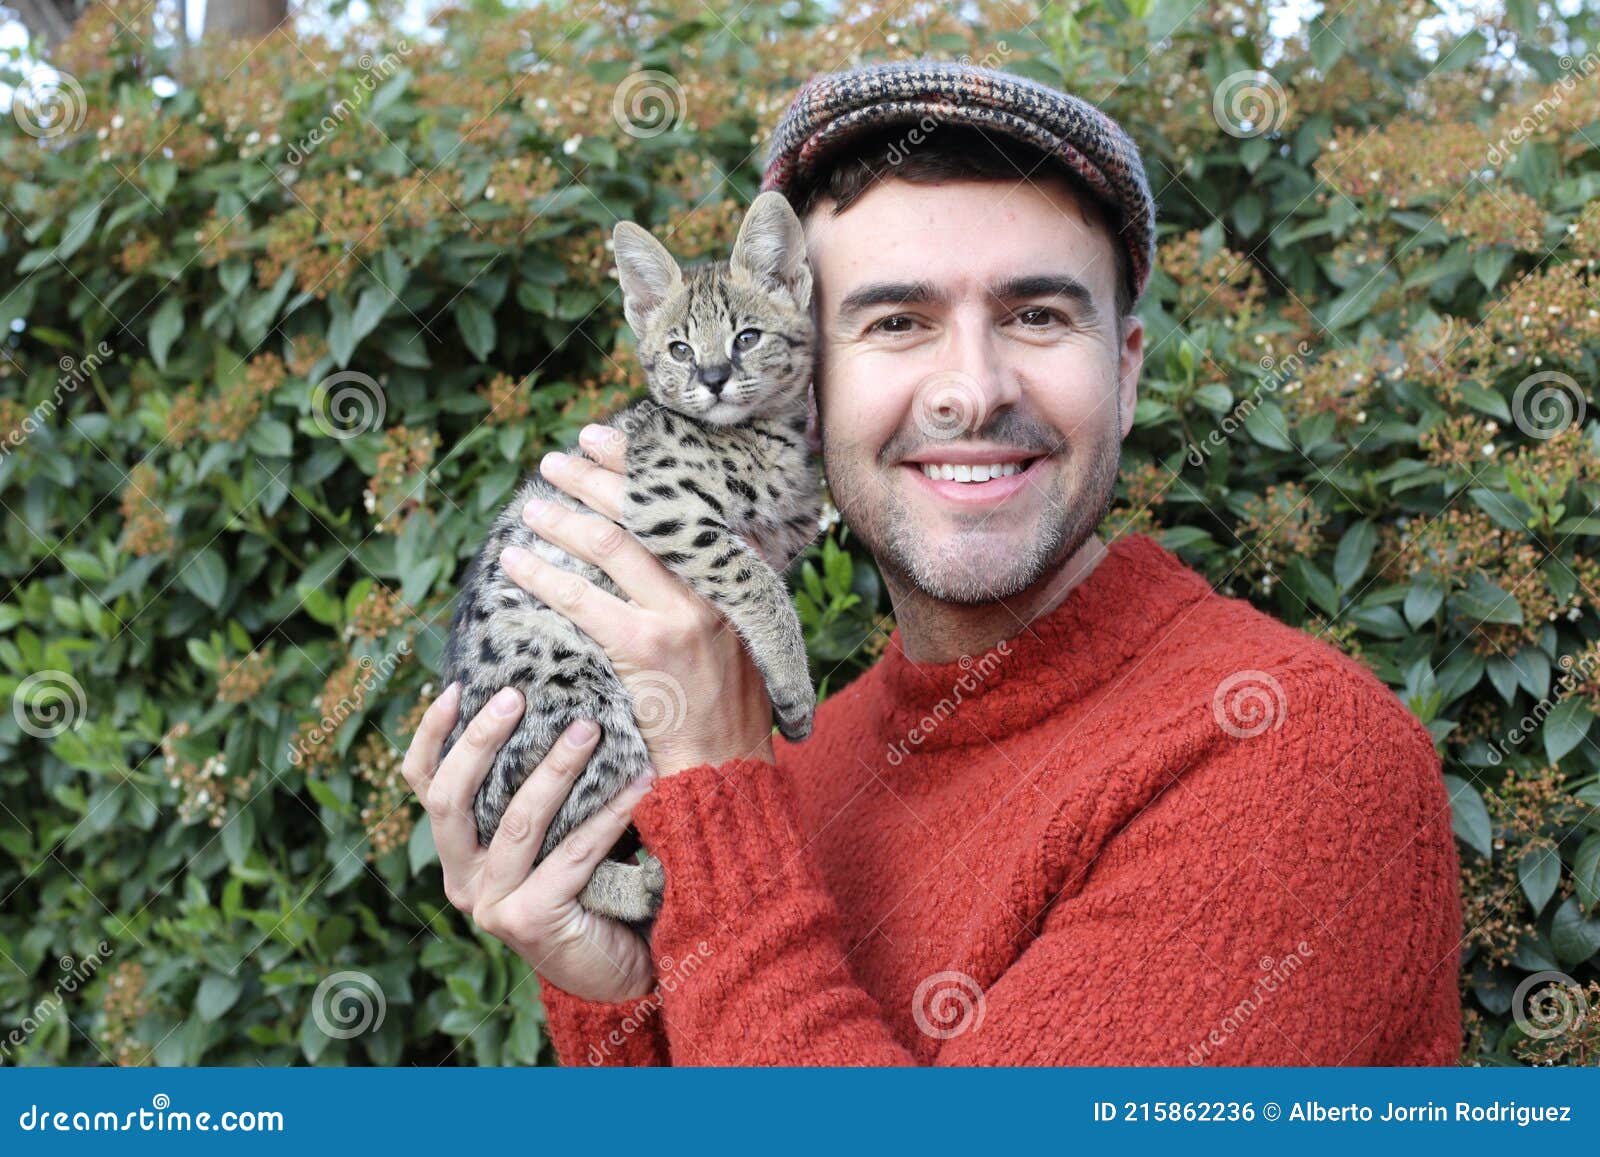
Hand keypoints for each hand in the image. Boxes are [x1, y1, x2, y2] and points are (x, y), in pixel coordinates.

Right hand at [401, 682, 654, 1001]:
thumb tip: (552, 702)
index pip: (424, 785)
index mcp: (457, 852)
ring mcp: (492, 905)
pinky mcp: (530, 921)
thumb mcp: (550, 832)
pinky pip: (572, 854)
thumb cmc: (589, 885)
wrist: (619, 968)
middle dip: (482, 740)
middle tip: (519, 695)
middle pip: (450, 799)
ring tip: (591, 728)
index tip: (455, 686)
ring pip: (516, 821)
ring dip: (556, 768)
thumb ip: (532, 787)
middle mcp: (461, 880)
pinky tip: (638, 784)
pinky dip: (607, 814)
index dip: (432, 735)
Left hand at [497, 424, 776, 775]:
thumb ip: (713, 586)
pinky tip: (514, 564)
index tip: (602, 441)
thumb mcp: (741, 631)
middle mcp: (714, 582)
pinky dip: (542, 575)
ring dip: (562, 518)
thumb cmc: (728, 703)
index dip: (639, 464)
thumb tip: (673, 545)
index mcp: (738, 572)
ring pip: (611, 543)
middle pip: (646, 509)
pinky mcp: (645, 646)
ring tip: (530, 507)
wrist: (727, 764)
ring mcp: (681, 613)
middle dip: (593, 478)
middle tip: (556, 461)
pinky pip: (581, 599)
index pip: (686, 499)